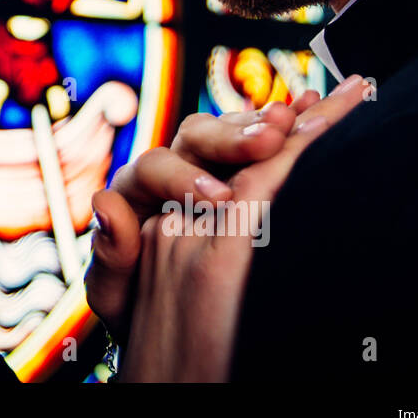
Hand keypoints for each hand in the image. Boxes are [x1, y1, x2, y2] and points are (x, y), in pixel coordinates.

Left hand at [86, 74, 368, 346]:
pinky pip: (264, 138)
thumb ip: (109, 252)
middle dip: (234, 137)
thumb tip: (104, 205)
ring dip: (265, 125)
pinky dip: (288, 123)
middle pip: (198, 137)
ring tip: (297, 117)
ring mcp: (209, 162)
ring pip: (234, 130)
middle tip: (269, 139)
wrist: (156, 313)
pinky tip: (313, 105)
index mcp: (136, 189)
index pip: (155, 170)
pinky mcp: (243, 167)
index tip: (218, 198)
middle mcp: (172, 165)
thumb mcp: (114, 290)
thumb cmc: (133, 300)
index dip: (184, 179)